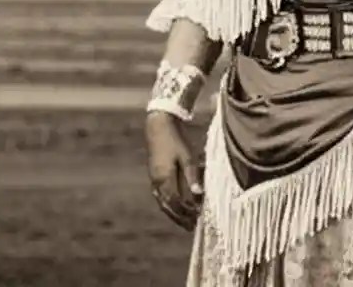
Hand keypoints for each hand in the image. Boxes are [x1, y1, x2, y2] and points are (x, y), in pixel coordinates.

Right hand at [145, 111, 203, 229]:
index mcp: (165, 178)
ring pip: (162, 202)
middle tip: (192, 228)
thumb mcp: (188, 157)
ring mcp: (153, 178)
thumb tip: (199, 195)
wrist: (159, 125)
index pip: (176, 203)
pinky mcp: (154, 175)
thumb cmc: (176, 139)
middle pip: (167, 206)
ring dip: (173, 213)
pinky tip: (174, 206)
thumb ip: (192, 176)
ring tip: (185, 221)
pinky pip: (159, 196)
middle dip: (180, 218)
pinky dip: (168, 204)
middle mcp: (157, 181)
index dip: (187, 212)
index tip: (198, 218)